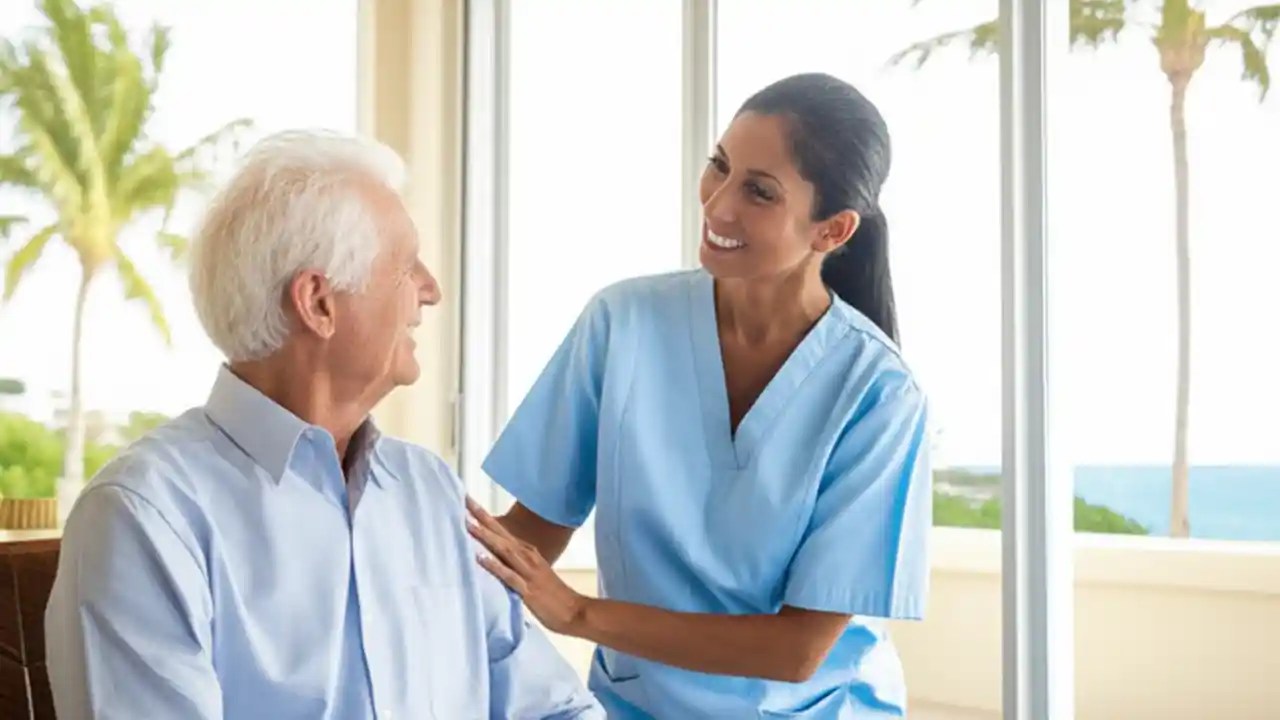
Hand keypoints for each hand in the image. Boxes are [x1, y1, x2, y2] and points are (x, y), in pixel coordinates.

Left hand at [466, 497, 588, 635]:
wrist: (575, 611)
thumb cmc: (552, 595)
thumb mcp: (533, 573)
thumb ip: (516, 564)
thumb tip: (495, 558)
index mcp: (527, 552)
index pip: (502, 530)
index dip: (484, 516)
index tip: (467, 501)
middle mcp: (528, 557)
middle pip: (501, 534)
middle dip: (482, 518)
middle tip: (465, 501)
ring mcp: (528, 572)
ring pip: (504, 550)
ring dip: (486, 537)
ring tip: (468, 525)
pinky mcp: (528, 590)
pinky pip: (508, 576)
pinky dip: (494, 566)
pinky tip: (481, 558)